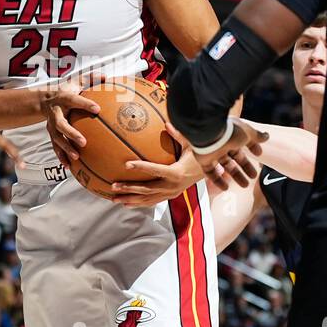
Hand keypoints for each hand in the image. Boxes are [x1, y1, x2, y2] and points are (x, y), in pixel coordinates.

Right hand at [42, 74, 103, 167]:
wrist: (44, 100)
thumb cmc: (65, 92)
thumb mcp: (76, 82)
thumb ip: (90, 79)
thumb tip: (107, 77)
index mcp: (63, 98)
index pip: (74, 100)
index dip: (85, 104)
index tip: (97, 109)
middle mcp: (56, 113)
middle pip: (61, 125)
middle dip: (71, 134)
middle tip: (83, 141)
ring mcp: (51, 125)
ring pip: (57, 139)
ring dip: (65, 149)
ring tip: (76, 157)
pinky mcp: (51, 135)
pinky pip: (55, 147)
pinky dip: (61, 157)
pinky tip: (69, 166)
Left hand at [113, 123, 261, 204]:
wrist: (213, 175)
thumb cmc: (201, 157)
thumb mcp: (192, 145)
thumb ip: (179, 135)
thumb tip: (167, 123)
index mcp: (176, 173)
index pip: (155, 170)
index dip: (141, 167)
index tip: (126, 164)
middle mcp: (172, 187)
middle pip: (147, 190)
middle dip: (129, 189)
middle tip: (114, 186)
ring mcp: (171, 194)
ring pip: (147, 199)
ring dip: (130, 199)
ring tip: (114, 199)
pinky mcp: (170, 197)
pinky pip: (152, 202)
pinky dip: (139, 203)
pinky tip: (126, 203)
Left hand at [189, 119, 267, 182]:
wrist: (209, 135)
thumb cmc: (229, 132)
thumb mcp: (248, 132)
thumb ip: (257, 136)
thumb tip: (267, 136)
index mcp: (233, 134)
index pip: (244, 142)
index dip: (252, 148)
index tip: (259, 154)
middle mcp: (223, 143)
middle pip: (236, 157)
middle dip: (246, 167)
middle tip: (253, 176)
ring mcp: (213, 152)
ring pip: (226, 166)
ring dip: (236, 176)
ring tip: (245, 185)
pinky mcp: (204, 161)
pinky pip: (211, 173)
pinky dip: (218, 181)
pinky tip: (226, 188)